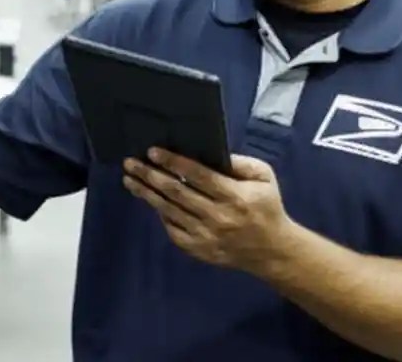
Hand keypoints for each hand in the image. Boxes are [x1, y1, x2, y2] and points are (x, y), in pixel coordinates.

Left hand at [122, 148, 292, 274]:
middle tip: (130, 162)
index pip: (198, 176)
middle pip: (176, 192)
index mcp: (235, 197)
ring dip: (146, 193)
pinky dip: (159, 213)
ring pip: (168, 210)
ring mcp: (205, 236)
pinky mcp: (198, 250)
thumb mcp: (264, 177)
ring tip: (129, 179)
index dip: (173, 162)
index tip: (152, 151)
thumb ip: (239, 163)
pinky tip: (149, 199)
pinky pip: (171, 228)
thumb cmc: (266, 207)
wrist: (272, 250)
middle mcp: (217, 217)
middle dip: (150, 175)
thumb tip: (208, 150)